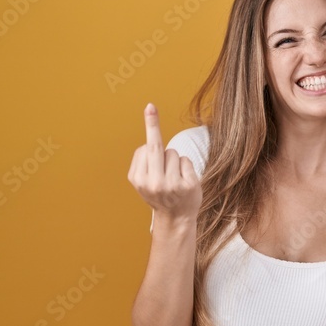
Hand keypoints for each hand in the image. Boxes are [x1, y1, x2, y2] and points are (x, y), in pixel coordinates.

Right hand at [127, 103, 201, 221]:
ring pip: (173, 154)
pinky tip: (183, 181)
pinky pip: (186, 161)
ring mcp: (171, 185)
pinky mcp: (188, 186)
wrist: (175, 219)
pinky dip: (186, 167)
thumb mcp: (143, 182)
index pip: (144, 149)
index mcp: (138, 180)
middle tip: (150, 106)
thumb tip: (149, 139)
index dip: (151, 134)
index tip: (149, 109)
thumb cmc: (160, 195)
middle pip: (155, 147)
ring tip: (173, 178)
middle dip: (152, 123)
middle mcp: (153, 183)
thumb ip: (143, 162)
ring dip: (175, 160)